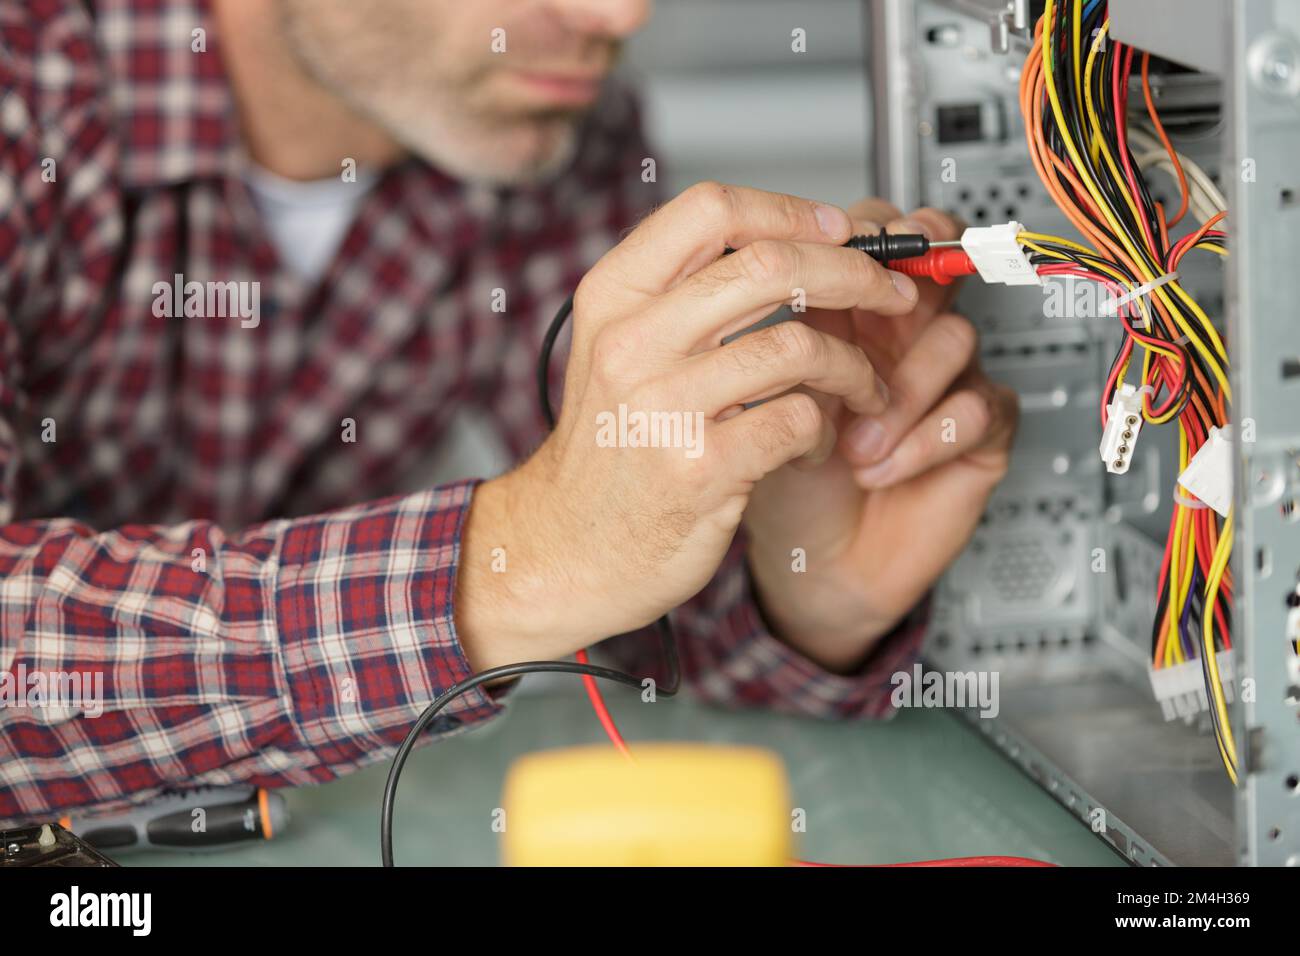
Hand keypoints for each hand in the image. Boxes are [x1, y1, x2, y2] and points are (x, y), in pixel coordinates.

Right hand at [455, 183, 919, 671]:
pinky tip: (814, 444)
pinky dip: (826, 430)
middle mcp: (632, 342)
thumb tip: (797, 244)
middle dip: (856, 274)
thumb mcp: (618, 353)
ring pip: (801, 347)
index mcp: (613, 297)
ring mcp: (664, 406)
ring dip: (855, 368)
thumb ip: (685, 298)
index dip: (793, 211)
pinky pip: (800, 420)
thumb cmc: (607, 451)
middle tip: (890, 295)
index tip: (841, 230)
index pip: (712, 210)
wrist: (565, 549)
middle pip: (772, 265)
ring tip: (863, 388)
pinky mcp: (702, 468)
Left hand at [743, 201, 1019, 671]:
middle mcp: (902, 337)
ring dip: (901, 391)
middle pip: (938, 266)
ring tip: (852, 444)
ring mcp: (945, 381)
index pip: (877, 238)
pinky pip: (978, 408)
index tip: (840, 257)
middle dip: (917, 276)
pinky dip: (926, 439)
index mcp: (847, 314)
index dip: (869, 236)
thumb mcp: (764, 398)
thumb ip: (782, 335)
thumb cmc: (780, 480)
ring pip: (954, 339)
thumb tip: (785, 274)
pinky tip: (881, 468)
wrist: (809, 566)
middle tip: (889, 306)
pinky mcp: (980, 432)